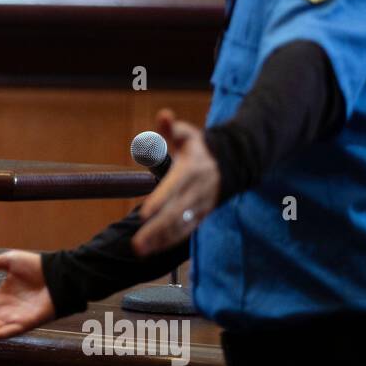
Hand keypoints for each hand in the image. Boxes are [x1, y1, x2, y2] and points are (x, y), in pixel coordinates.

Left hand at [131, 108, 219, 256]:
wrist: (230, 164)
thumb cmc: (198, 148)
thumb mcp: (186, 135)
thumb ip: (171, 128)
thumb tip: (164, 115)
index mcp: (191, 170)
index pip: (174, 187)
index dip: (160, 200)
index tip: (144, 213)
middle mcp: (197, 191)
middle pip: (177, 213)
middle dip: (156, 228)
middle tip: (136, 242)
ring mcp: (200, 206)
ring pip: (181, 226)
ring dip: (160, 240)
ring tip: (138, 250)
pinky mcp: (201, 216)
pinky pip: (185, 232)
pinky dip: (168, 241)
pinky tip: (150, 250)